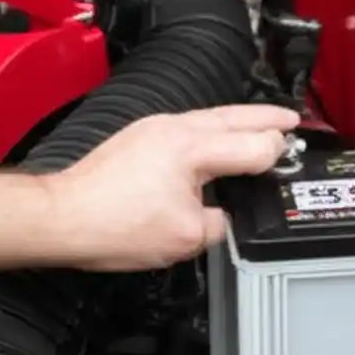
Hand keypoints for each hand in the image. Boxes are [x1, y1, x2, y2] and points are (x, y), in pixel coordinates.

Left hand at [44, 104, 299, 271]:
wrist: (62, 217)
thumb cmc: (113, 224)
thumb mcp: (186, 238)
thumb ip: (219, 223)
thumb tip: (225, 218)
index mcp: (193, 148)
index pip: (254, 145)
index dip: (277, 154)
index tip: (290, 160)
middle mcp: (176, 128)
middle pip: (236, 117)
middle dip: (268, 119)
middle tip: (292, 120)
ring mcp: (155, 128)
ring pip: (212, 117)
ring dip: (241, 121)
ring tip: (263, 126)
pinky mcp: (140, 137)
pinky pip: (190, 126)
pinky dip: (214, 130)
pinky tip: (217, 142)